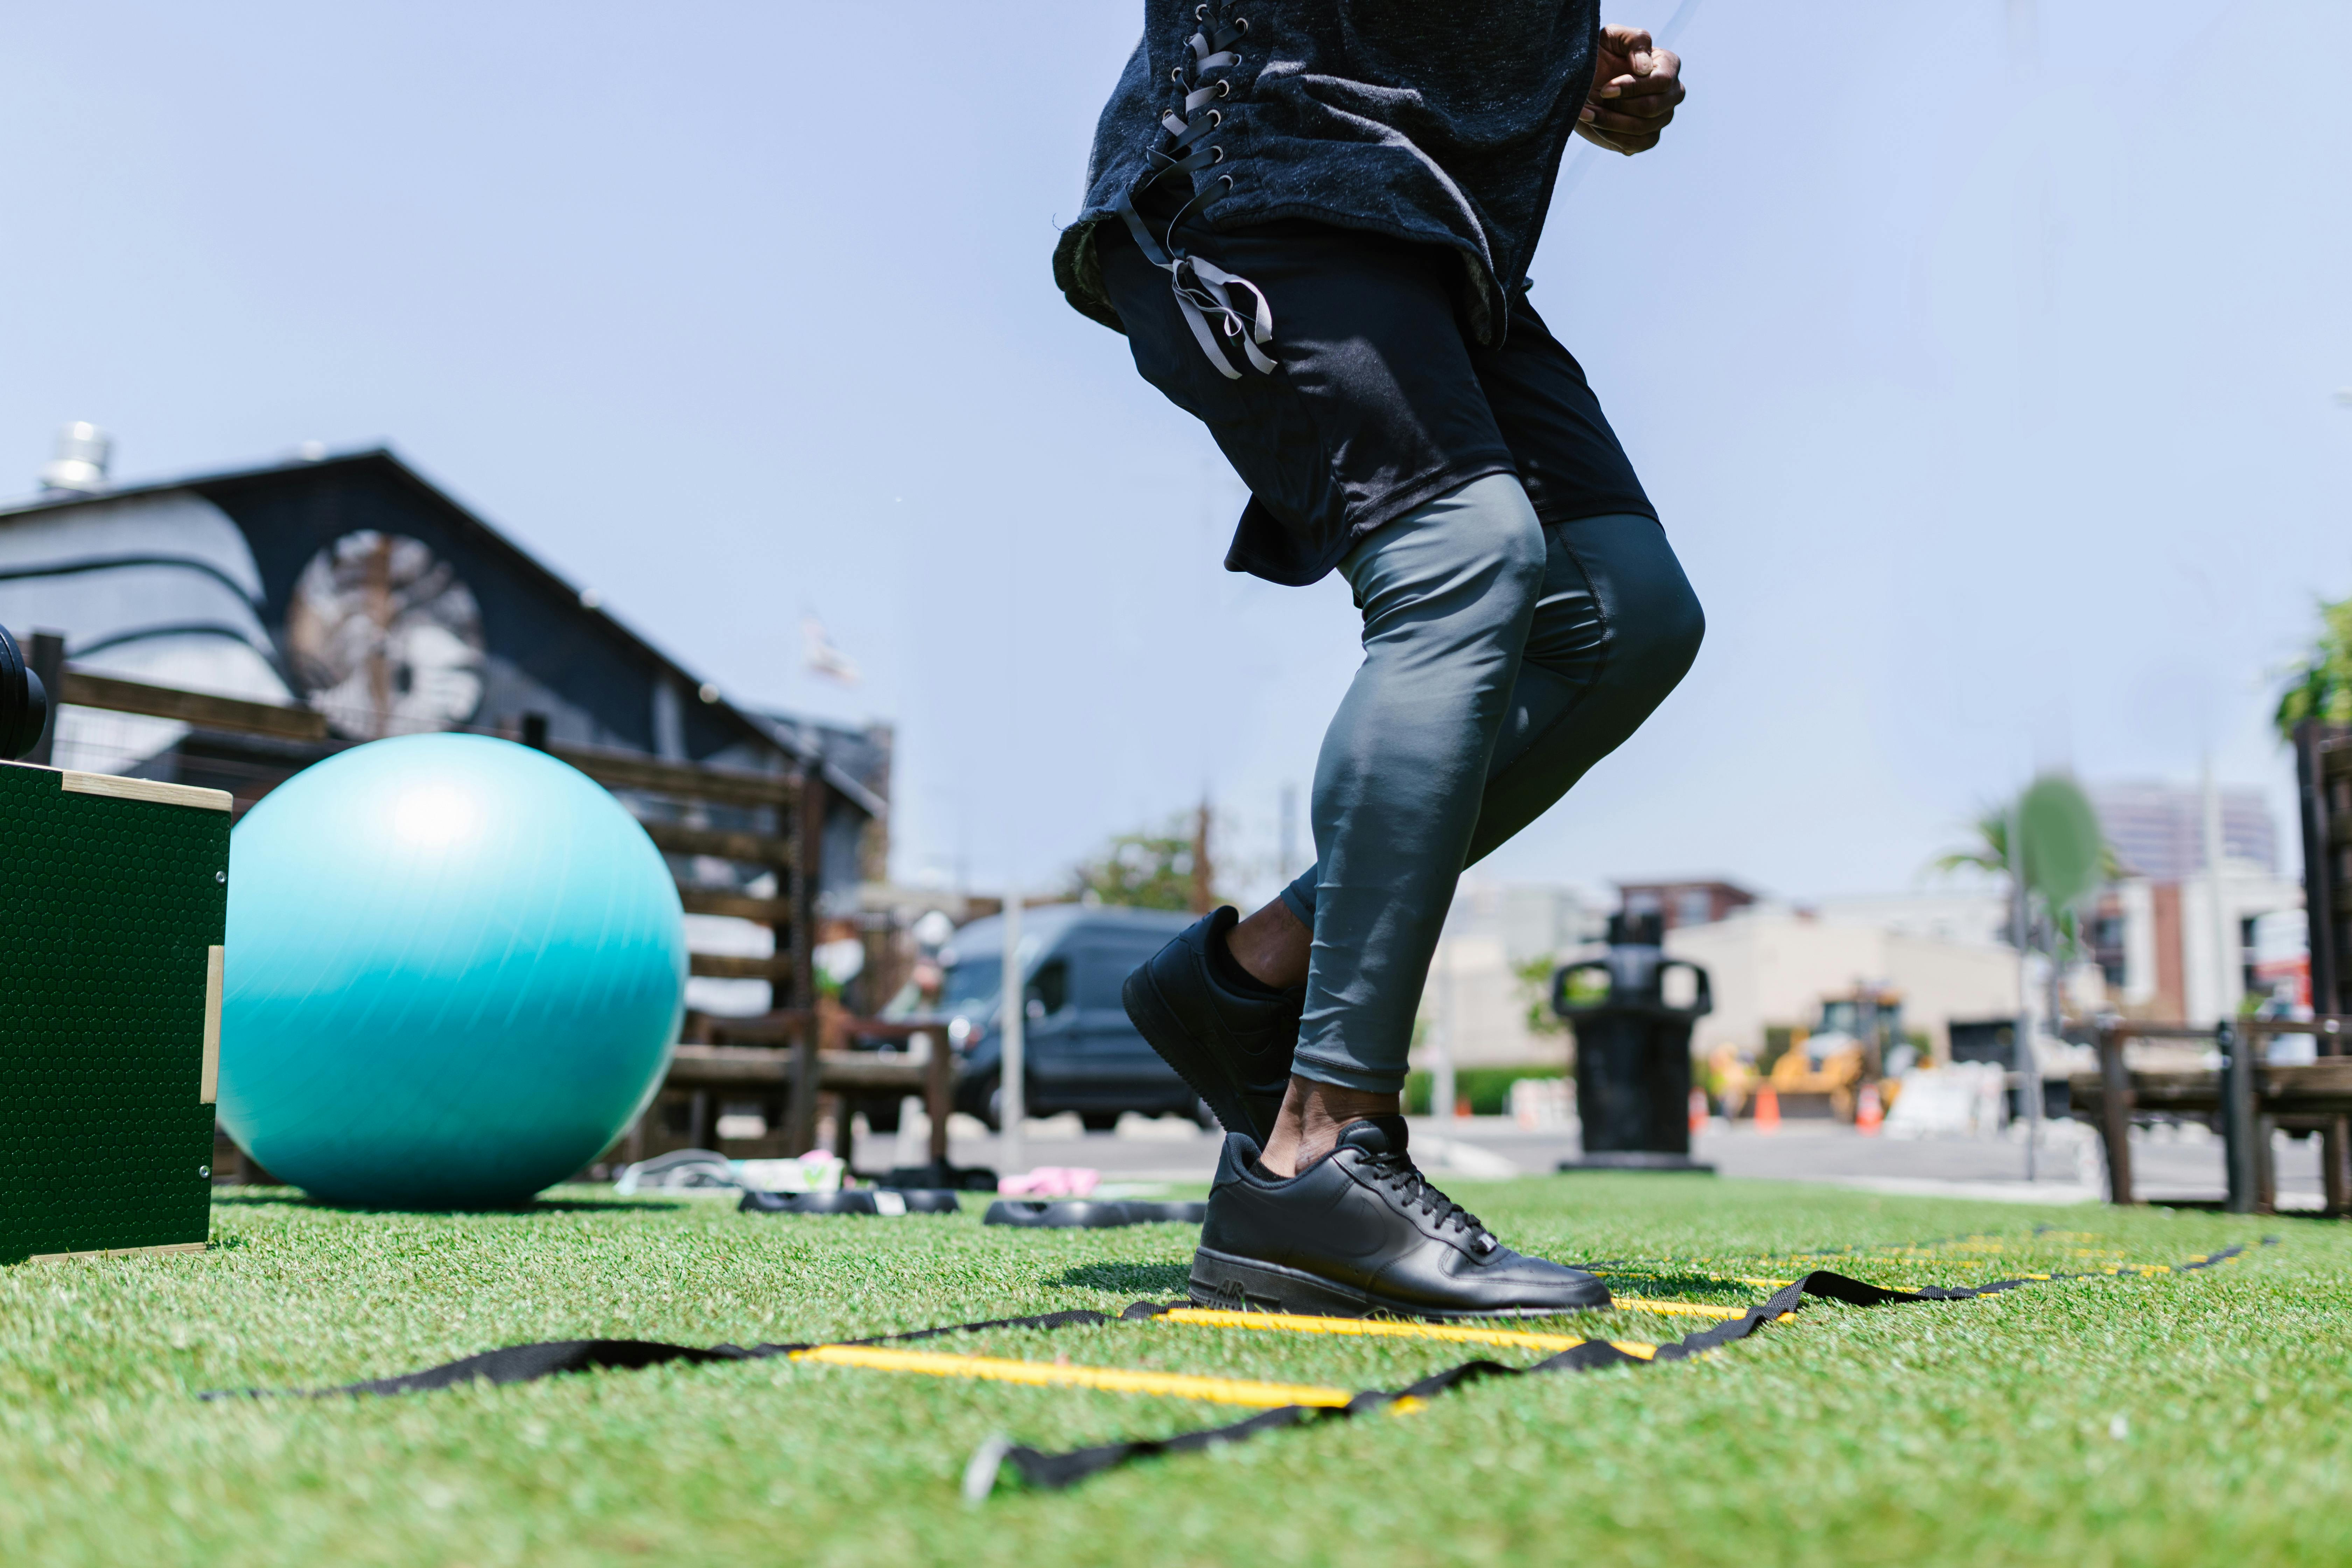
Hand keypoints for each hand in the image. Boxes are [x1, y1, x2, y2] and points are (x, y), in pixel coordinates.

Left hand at [1576, 25, 1683, 154]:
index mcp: (1669, 66)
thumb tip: (1645, 68)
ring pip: (1643, 128)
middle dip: (1619, 106)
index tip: (1605, 88)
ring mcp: (1661, 118)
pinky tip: (1594, 124)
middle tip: (1595, 98)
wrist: (1583, 80)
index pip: (1662, 81)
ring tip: (1587, 112)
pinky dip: (1612, 137)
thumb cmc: (1601, 53)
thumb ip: (1634, 41)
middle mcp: (1671, 93)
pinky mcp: (1646, 138)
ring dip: (1610, 122)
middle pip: (1653, 108)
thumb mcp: (1613, 36)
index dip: (1632, 87)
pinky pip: (1636, 145)